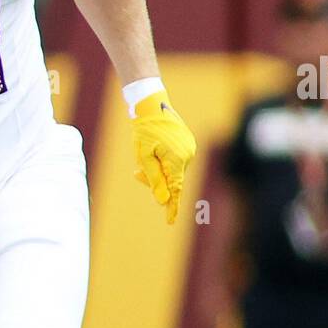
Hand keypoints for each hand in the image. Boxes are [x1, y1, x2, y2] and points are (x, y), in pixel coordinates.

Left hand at [131, 89, 196, 224]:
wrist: (152, 105)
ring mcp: (190, 149)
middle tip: (137, 172)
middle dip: (154, 181)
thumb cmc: (145, 131)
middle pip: (172, 180)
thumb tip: (162, 200)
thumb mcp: (144, 156)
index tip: (170, 221)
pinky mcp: (188, 144)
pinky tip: (154, 151)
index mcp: (177, 160)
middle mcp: (188, 155)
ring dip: (158, 170)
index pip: (176, 190)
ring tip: (143, 158)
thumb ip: (153, 179)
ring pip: (173, 171)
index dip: (172, 207)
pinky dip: (163, 162)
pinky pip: (176, 161)